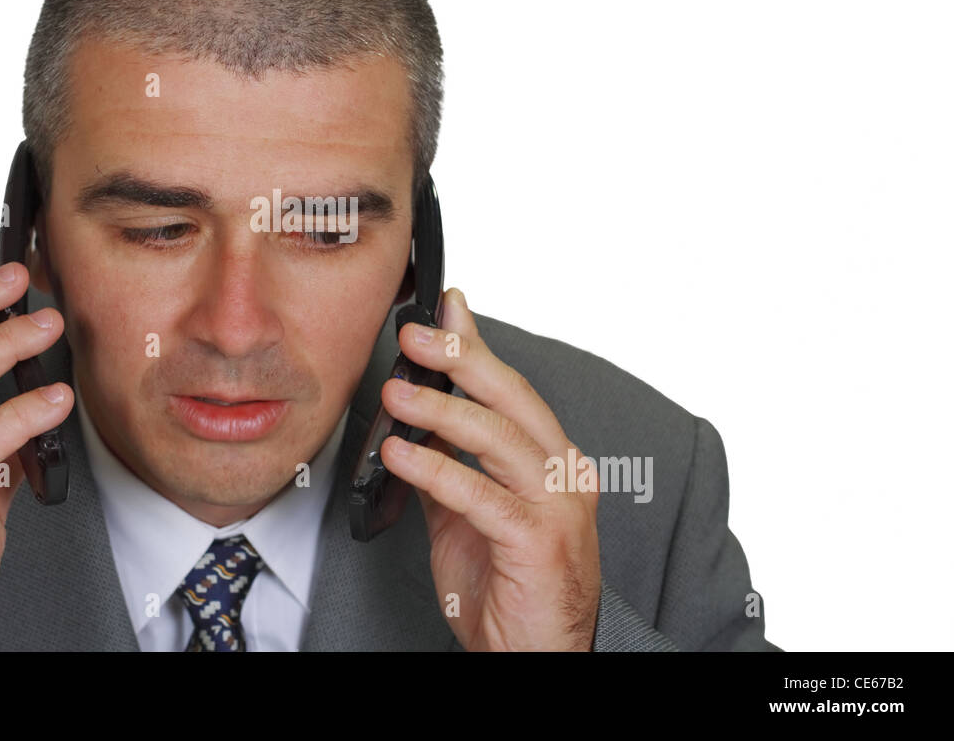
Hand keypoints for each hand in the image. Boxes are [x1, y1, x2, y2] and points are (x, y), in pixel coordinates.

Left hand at [378, 288, 600, 650]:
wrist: (536, 655)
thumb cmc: (509, 586)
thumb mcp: (468, 513)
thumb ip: (449, 463)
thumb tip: (412, 419)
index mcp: (551, 459)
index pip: (511, 390)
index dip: (476, 345)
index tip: (444, 306)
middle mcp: (564, 473)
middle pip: (513, 399)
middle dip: (463, 357)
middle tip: (415, 335)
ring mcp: (558, 507)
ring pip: (500, 439)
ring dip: (442, 410)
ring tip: (396, 391)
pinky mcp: (539, 543)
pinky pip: (482, 495)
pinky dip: (437, 469)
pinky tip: (399, 454)